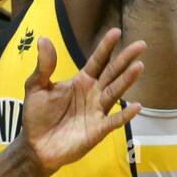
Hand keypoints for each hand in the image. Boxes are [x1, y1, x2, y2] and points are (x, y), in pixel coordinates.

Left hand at [17, 27, 144, 173]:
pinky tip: (136, 106)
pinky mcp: (97, 130)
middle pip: (112, 73)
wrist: (35, 145)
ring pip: (115, 92)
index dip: (106, 47)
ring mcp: (97, 111)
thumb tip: (43, 39)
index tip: (116, 31)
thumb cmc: (38, 115)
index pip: (97, 60)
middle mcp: (93, 93)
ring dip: (127, 80)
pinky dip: (125, 114)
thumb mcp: (36, 87)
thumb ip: (44, 66)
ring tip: (139, 66)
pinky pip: (113, 121)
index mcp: (81, 81)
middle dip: (125, 59)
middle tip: (141, 44)